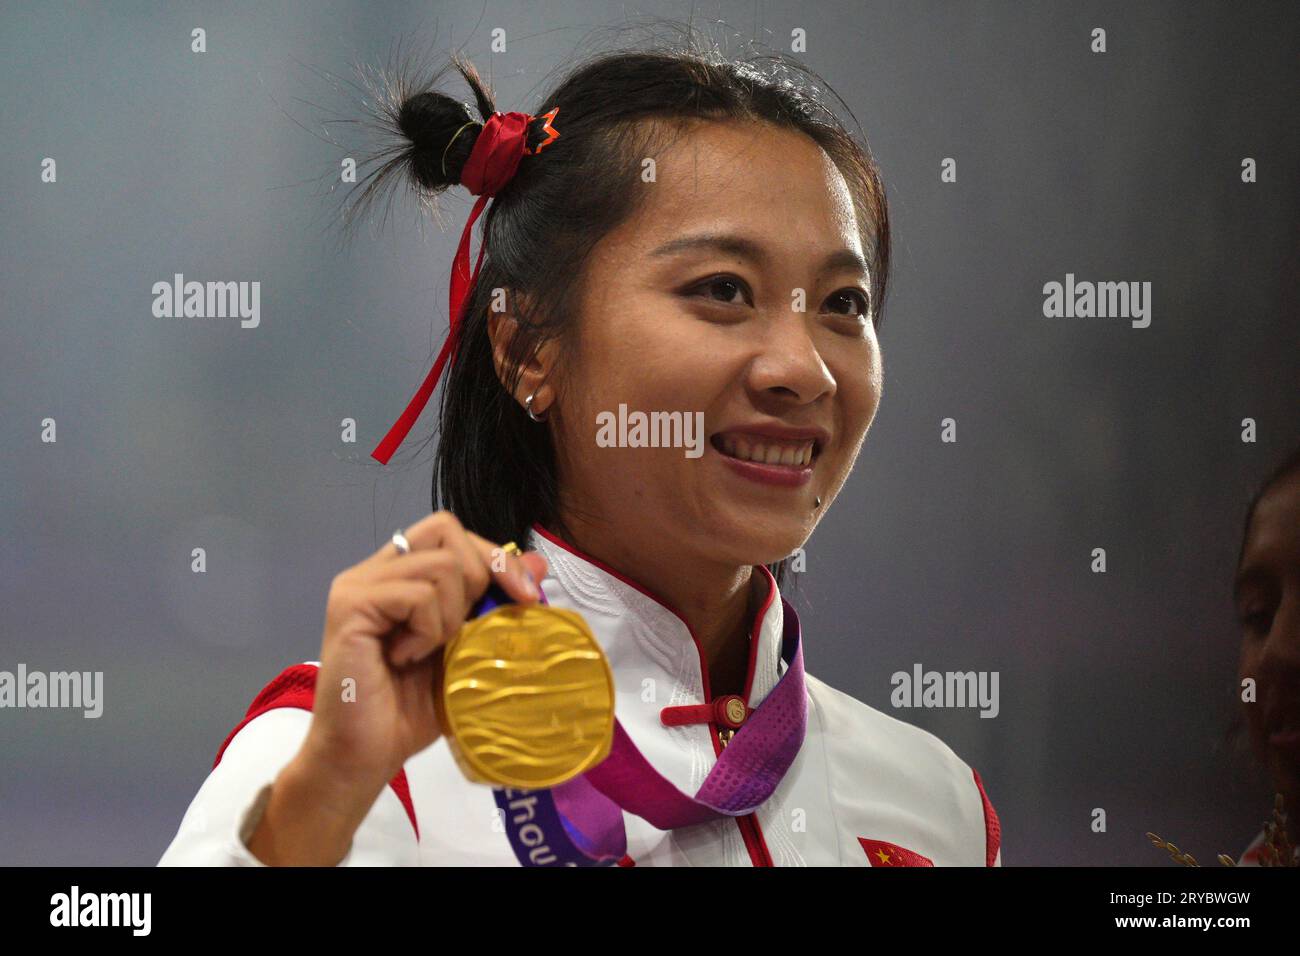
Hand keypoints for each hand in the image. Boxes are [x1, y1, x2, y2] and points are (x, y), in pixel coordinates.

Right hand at [304, 510, 547, 789]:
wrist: (364, 756)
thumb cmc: (410, 711)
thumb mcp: (469, 650)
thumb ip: (495, 603)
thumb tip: (539, 563)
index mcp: (400, 575)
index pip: (451, 532)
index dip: (494, 556)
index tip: (525, 597)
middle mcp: (375, 571)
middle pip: (444, 528)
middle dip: (478, 576)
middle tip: (466, 630)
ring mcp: (358, 585)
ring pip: (438, 564)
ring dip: (451, 615)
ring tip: (430, 651)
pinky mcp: (350, 605)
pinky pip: (416, 595)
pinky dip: (428, 631)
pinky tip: (406, 659)